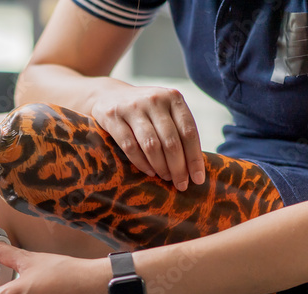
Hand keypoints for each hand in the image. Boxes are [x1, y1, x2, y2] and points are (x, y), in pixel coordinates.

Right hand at [90, 82, 204, 190]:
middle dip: (178, 168)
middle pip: (171, 141)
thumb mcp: (165, 111)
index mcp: (173, 98)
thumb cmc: (145, 111)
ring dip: (161, 167)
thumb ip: (179, 131)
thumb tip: (194, 167)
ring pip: (151, 145)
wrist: (109, 95)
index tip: (198, 179)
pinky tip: (149, 172)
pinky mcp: (113, 117)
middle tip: (181, 184)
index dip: (195, 158)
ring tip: (166, 178)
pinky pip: (130, 146)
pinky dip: (141, 163)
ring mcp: (133, 108)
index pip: (189, 132)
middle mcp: (155, 100)